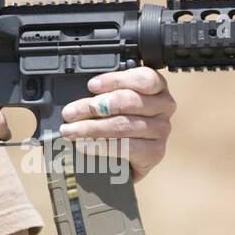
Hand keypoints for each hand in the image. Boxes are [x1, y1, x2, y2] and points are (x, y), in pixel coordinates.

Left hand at [59, 67, 174, 182]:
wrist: (127, 156)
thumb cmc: (118, 120)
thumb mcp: (112, 100)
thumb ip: (102, 92)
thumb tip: (77, 95)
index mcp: (157, 85)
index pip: (142, 78)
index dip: (115, 80)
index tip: (91, 86)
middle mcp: (164, 105)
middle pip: (129, 101)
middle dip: (93, 107)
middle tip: (70, 113)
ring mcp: (162, 130)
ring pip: (124, 125)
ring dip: (91, 128)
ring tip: (70, 131)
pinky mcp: (155, 152)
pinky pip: (126, 147)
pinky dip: (101, 146)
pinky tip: (85, 145)